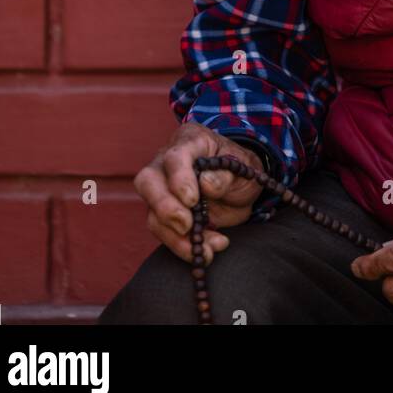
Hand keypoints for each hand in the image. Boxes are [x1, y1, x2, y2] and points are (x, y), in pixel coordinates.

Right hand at [133, 122, 266, 265]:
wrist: (239, 187)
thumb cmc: (239, 167)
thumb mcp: (244, 166)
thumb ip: (226, 175)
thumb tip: (206, 184)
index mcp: (190, 141)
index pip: (175, 156)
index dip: (179, 179)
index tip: (192, 200)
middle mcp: (167, 162)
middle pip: (148, 181)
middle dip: (164, 208)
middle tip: (186, 226)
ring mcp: (161, 189)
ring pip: (152, 214)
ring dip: (178, 238)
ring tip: (210, 249)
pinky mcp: (163, 214)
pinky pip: (164, 233)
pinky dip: (183, 246)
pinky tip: (208, 251)